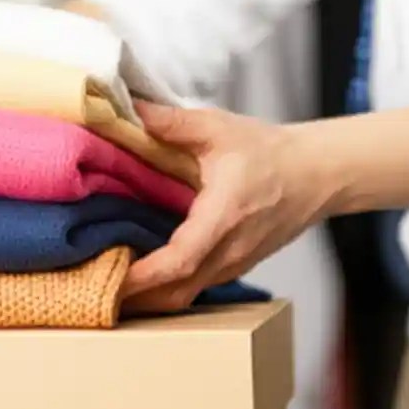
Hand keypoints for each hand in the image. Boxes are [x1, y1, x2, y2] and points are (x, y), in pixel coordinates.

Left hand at [124, 102, 341, 311]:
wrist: (317, 175)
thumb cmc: (270, 152)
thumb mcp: (219, 128)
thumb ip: (173, 122)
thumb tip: (130, 109)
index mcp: (224, 216)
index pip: (180, 260)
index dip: (142, 275)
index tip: (108, 277)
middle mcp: (230, 250)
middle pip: (175, 293)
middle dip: (133, 298)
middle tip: (90, 287)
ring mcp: (233, 265)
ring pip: (184, 297)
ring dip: (146, 299)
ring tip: (105, 286)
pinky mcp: (234, 268)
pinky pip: (194, 289)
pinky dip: (164, 290)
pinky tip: (138, 277)